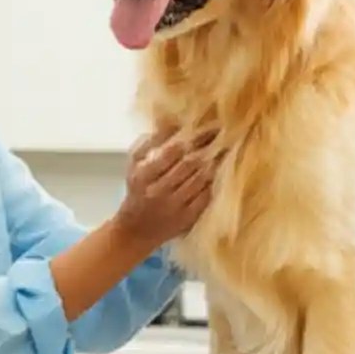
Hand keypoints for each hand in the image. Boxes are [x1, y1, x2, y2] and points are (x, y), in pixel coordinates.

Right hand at [114, 127, 219, 248]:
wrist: (136, 230)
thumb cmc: (137, 191)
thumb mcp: (133, 166)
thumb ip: (147, 144)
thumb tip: (169, 123)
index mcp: (143, 175)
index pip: (171, 151)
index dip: (190, 138)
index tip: (204, 127)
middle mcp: (158, 191)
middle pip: (189, 164)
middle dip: (205, 148)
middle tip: (220, 136)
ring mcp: (174, 206)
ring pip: (200, 179)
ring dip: (212, 164)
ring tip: (221, 152)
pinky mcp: (187, 218)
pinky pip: (206, 196)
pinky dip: (212, 183)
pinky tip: (215, 174)